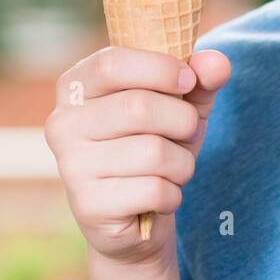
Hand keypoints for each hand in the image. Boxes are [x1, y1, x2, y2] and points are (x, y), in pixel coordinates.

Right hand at [44, 46, 230, 264]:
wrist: (136, 216)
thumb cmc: (155, 144)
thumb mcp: (181, 105)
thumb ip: (200, 79)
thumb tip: (217, 63)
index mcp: (76, 86)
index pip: (112, 63)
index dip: (160, 68)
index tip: (188, 81)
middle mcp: (62, 123)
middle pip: (139, 107)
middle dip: (183, 121)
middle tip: (187, 134)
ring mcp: (71, 166)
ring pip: (153, 152)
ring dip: (182, 163)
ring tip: (172, 169)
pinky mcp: (88, 206)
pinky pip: (154, 190)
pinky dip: (172, 194)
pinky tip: (158, 197)